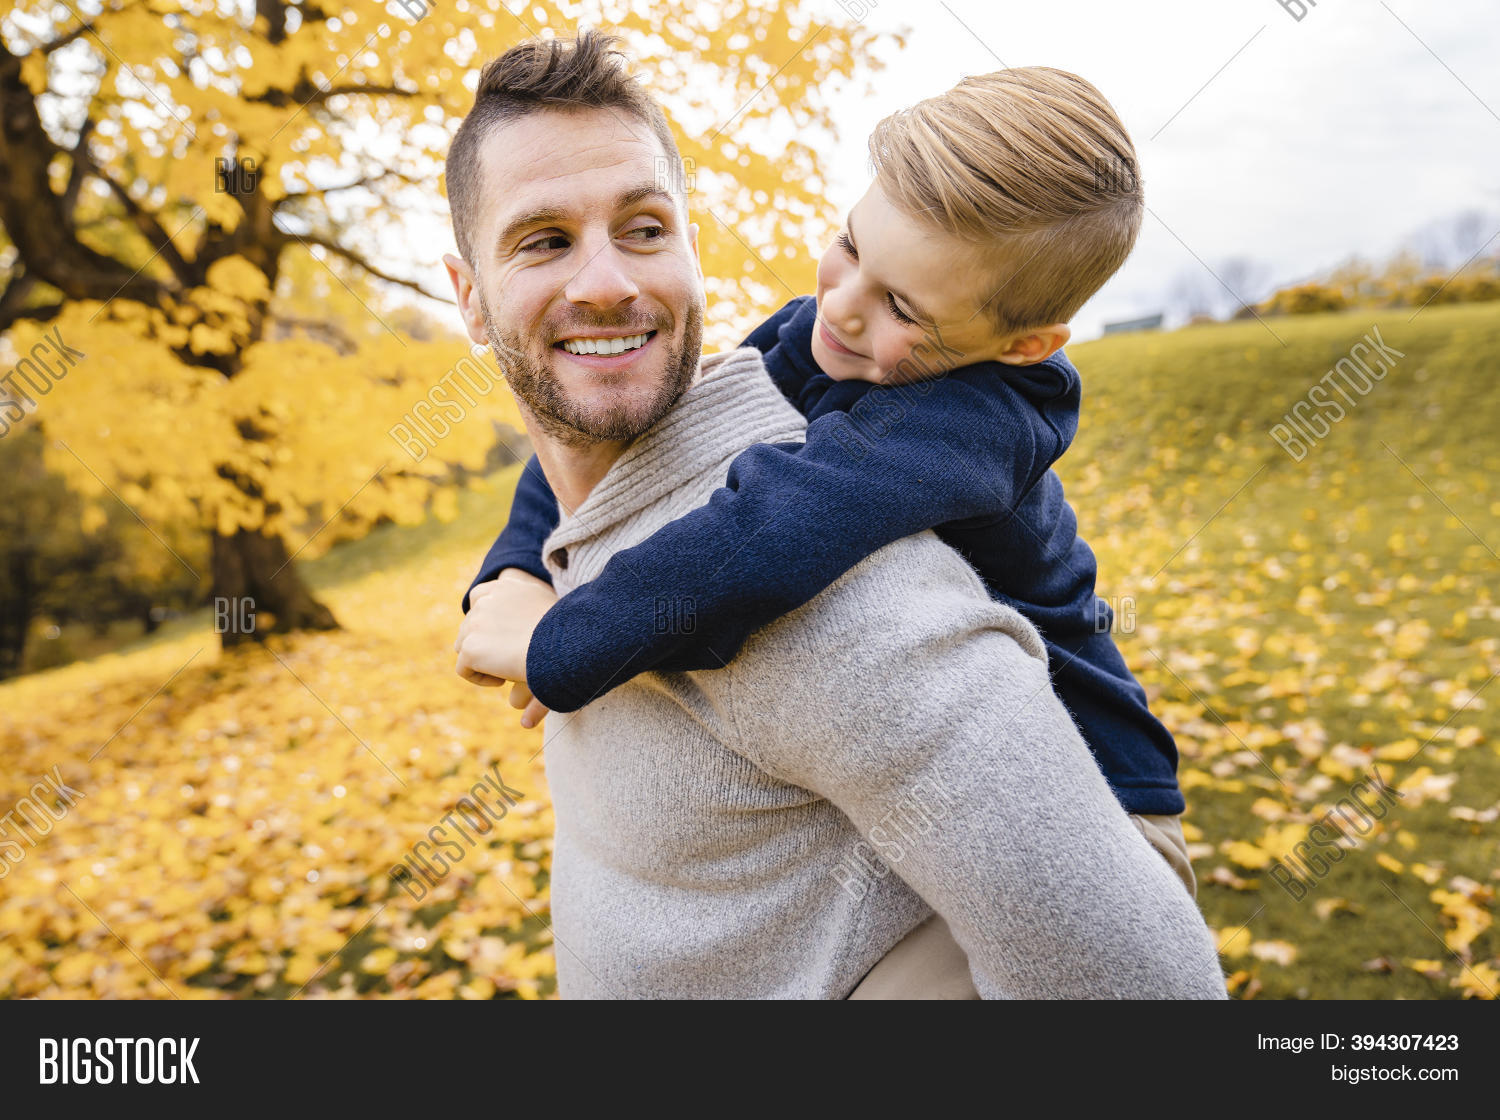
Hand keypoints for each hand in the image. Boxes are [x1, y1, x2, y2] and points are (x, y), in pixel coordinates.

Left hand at [454, 570, 556, 726]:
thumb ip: (538, 628)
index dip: (488, 620)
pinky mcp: (470, 647)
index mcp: (509, 585)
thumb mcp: (556, 624)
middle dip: (484, 643)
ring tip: (508, 670)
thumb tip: (534, 672)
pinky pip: (464, 668)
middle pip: (469, 624)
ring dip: (482, 659)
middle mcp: (488, 599)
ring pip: (464, 646)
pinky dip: (480, 678)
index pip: (481, 596)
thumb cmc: (573, 636)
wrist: (567, 647)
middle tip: (509, 660)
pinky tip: (503, 679)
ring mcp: (476, 622)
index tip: (503, 639)